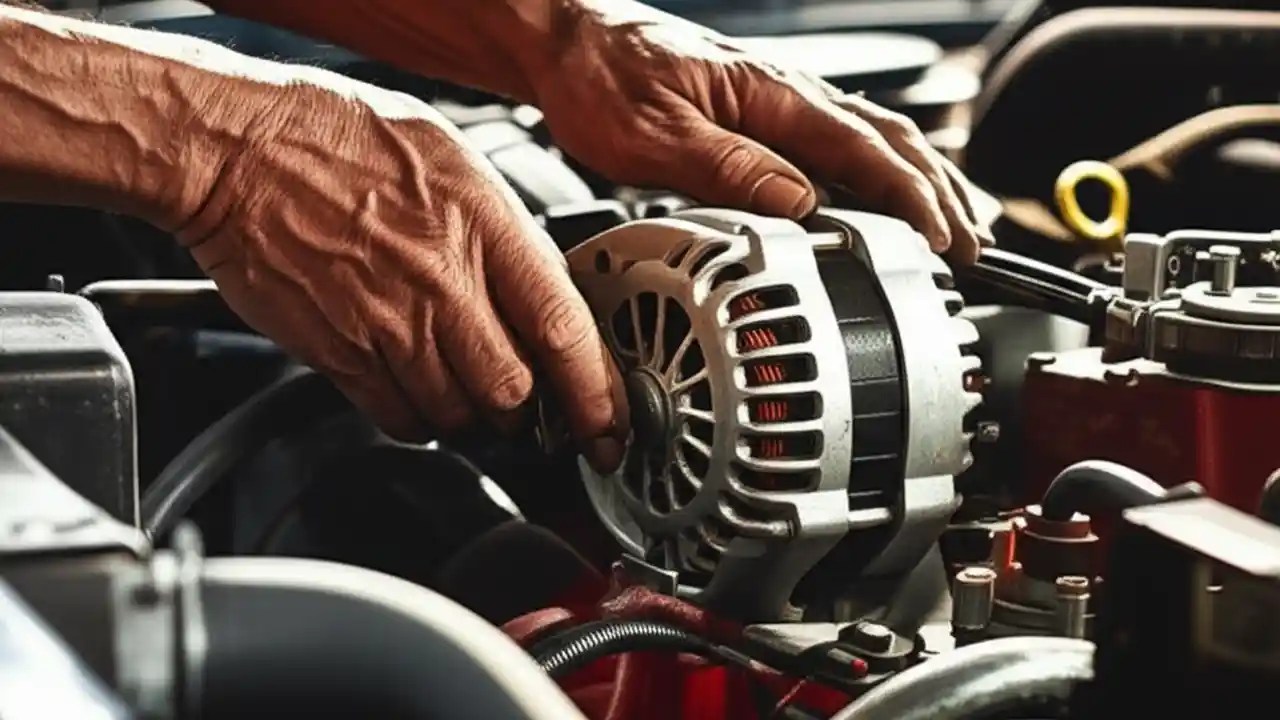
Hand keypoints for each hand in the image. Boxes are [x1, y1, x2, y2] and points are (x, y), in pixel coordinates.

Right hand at [175, 77, 627, 470]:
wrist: (235, 150)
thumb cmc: (337, 139)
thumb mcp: (452, 159)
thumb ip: (506, 230)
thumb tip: (546, 286)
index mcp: (483, 226)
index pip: (563, 330)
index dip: (598, 394)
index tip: (611, 426)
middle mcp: (442, 282)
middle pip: (514, 393)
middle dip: (532, 416)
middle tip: (532, 410)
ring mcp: (389, 324)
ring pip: (458, 416)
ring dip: (473, 419)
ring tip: (466, 390)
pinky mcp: (340, 354)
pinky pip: (399, 419)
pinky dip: (418, 421)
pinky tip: (415, 391)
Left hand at [526, 1, 987, 262]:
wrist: (567, 40)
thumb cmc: (601, 76)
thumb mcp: (654, 136)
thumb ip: (730, 168)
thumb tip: (799, 204)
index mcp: (769, 94)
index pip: (863, 150)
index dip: (910, 199)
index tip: (944, 239)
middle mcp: (787, 92)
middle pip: (889, 141)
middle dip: (940, 194)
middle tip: (974, 245)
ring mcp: (779, 99)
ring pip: (874, 138)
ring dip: (922, 181)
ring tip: (957, 222)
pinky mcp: (764, 111)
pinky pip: (843, 141)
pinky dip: (882, 170)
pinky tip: (887, 193)